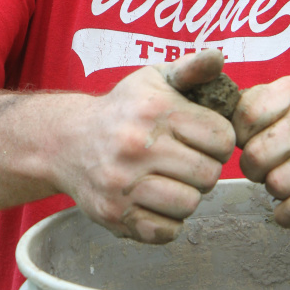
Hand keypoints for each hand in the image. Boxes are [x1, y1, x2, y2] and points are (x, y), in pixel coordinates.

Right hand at [58, 49, 235, 243]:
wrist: (66, 141)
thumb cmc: (123, 110)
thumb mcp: (154, 80)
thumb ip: (191, 68)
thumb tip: (218, 57)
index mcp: (155, 110)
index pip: (223, 139)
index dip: (220, 141)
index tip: (205, 140)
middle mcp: (137, 145)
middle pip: (209, 175)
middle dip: (205, 170)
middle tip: (188, 163)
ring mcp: (122, 183)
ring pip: (189, 204)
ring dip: (186, 196)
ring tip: (172, 181)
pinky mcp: (113, 214)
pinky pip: (166, 231)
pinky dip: (167, 221)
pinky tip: (156, 202)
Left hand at [233, 76, 289, 228]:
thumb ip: (261, 105)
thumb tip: (214, 122)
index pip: (243, 114)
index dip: (240, 135)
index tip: (254, 141)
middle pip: (254, 155)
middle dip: (256, 169)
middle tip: (271, 167)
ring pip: (274, 186)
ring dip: (276, 192)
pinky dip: (288, 216)